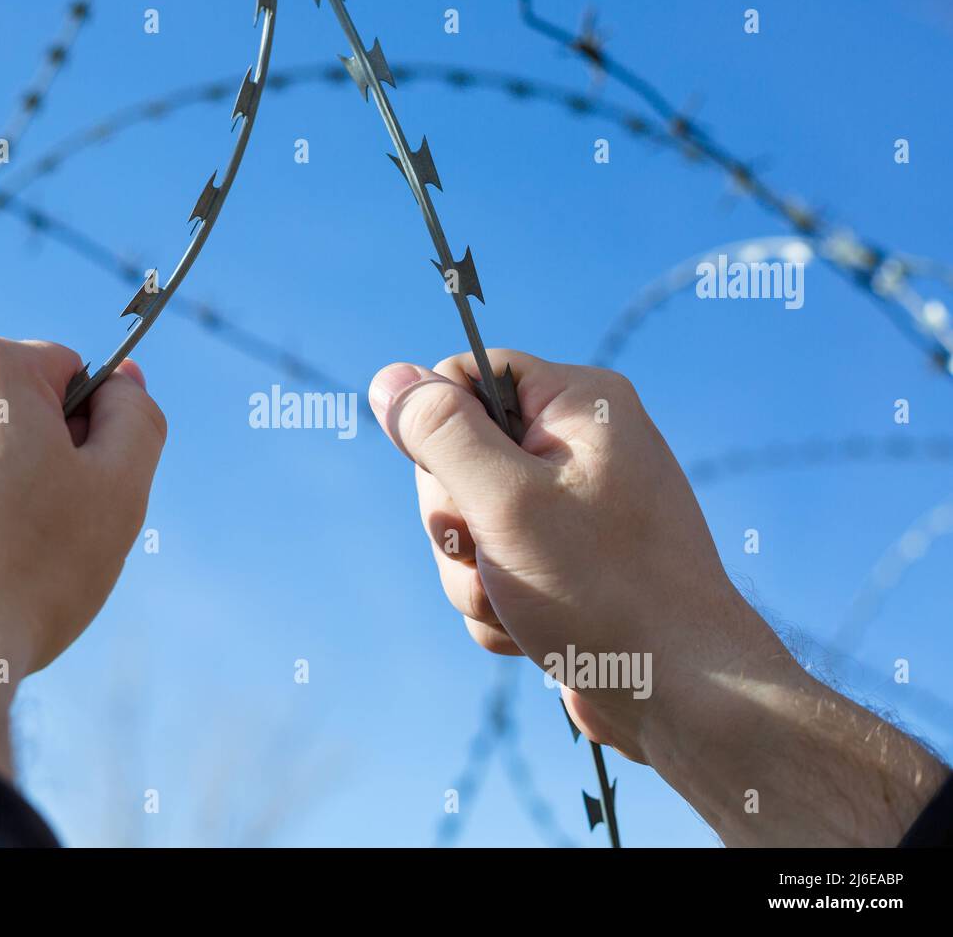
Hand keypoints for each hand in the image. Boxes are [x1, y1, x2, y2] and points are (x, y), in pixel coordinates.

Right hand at [369, 349, 945, 844]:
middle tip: (494, 554)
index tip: (458, 488)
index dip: (440, 433)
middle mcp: (577, 446)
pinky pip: (492, 569)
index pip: (465, 376)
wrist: (682, 696)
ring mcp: (571, 509)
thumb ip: (441, 433)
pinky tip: (534, 631)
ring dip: (473, 576)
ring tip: (523, 603)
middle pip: (455, 457)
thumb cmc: (605, 592)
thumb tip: (389, 378)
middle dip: (457, 523)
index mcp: (577, 404)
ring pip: (467, 525)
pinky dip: (498, 606)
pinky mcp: (564, 564)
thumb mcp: (505, 500)